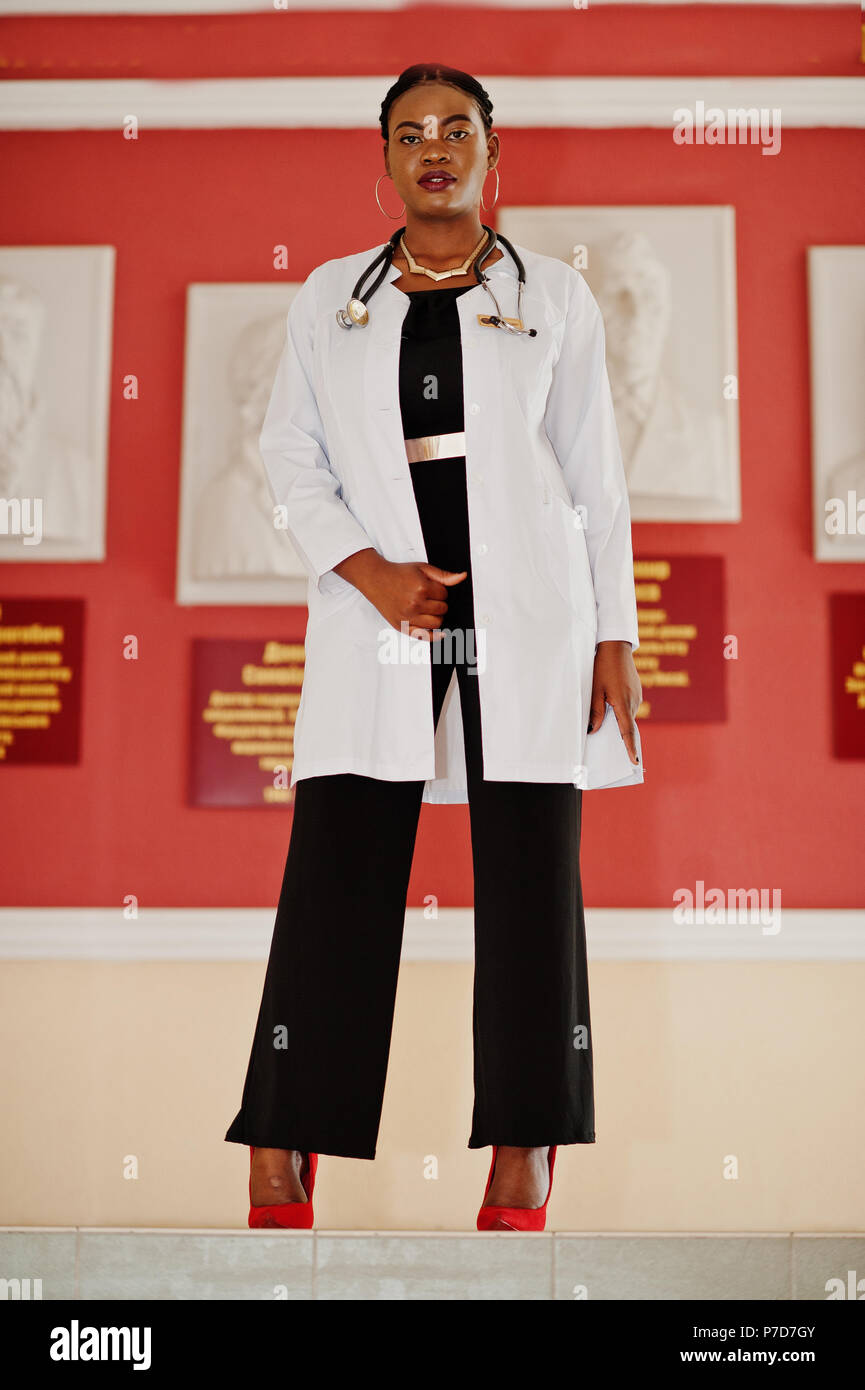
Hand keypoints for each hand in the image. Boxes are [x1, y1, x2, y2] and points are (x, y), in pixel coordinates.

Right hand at [332, 549, 466, 638]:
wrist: (376, 579)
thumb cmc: (398, 574)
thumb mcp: (422, 568)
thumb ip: (443, 576)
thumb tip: (461, 577)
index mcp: (421, 588)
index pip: (444, 595)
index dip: (440, 591)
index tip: (431, 588)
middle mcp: (415, 604)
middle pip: (442, 610)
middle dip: (439, 603)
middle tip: (428, 598)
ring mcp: (408, 616)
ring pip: (436, 623)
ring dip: (436, 617)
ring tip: (426, 609)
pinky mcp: (402, 626)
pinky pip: (423, 636)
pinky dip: (433, 636)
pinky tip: (440, 634)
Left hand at [588, 640, 641, 764]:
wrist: (616, 647)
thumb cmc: (603, 667)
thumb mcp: (594, 689)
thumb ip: (595, 711)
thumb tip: (594, 730)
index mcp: (623, 703)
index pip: (627, 731)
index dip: (630, 748)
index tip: (634, 762)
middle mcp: (634, 701)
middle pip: (627, 725)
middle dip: (620, 738)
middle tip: (610, 750)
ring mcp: (637, 696)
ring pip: (627, 716)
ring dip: (618, 722)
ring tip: (605, 728)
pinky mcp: (636, 691)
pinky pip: (628, 707)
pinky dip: (620, 712)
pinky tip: (609, 709)